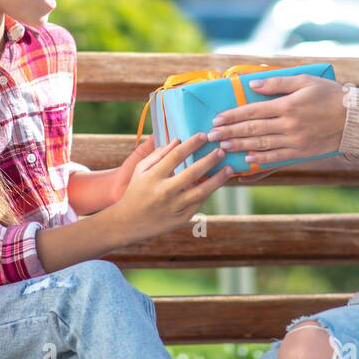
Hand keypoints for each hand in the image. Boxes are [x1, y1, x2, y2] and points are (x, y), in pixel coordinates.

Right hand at [108, 133, 231, 244]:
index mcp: (154, 177)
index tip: (204, 135)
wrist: (129, 222)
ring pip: (201, 192)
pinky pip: (199, 204)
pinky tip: (217, 183)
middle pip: (192, 173)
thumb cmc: (136, 191)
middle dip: (209, 160)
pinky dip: (209, 193)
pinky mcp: (181, 219)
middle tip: (221, 150)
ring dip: (217, 179)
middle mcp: (165, 192)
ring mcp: (174, 207)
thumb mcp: (140, 170)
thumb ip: (158, 155)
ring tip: (229, 168)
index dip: (191, 144)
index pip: (176, 156)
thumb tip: (177, 141)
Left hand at [207, 74, 347, 166]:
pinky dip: (260, 159)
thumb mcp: (304, 81)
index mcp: (287, 105)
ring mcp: (294, 141)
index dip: (232, 116)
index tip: (217, 119)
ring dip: (239, 146)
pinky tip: (247, 159)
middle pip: (252, 129)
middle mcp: (288, 125)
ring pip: (261, 145)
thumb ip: (277, 83)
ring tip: (223, 147)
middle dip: (229, 132)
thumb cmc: (329, 95)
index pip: (252, 111)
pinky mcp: (301, 152)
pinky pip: (276, 157)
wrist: (353, 119)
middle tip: (211, 136)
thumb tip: (252, 85)